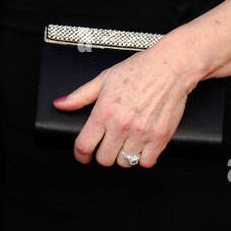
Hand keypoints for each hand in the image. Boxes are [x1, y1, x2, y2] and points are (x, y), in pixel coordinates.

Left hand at [54, 49, 193, 167]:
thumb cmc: (138, 70)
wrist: (169, 68)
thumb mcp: (103, 79)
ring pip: (125, 162)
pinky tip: (141, 144)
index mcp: (105, 111)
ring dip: (123, 155)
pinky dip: (142, 157)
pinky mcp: (160, 138)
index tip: (82, 155)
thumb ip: (80, 96)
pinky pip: (146, 162)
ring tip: (125, 141)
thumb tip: (60, 104)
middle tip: (107, 143)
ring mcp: (141, 133)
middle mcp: (122, 124)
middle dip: (103, 153)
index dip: (80, 155)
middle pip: (104, 159)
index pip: (84, 145)